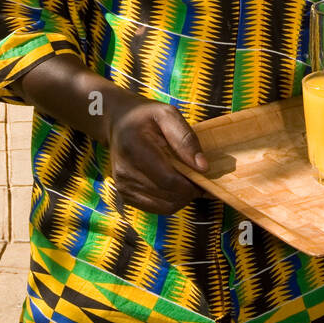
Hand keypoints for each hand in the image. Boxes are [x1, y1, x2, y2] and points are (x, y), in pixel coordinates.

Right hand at [108, 94, 208, 215]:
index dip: (191, 184)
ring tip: (189, 182)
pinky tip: (176, 187)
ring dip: (181, 198)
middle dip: (189, 192)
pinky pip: (155, 208)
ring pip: (163, 206)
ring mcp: (123, 186)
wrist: (119, 123)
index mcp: (134, 148)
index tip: (204, 176)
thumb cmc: (146, 116)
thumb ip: (186, 138)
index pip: (168, 179)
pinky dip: (170, 201)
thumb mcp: (168, 114)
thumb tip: (202, 167)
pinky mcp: (125, 194)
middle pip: (167, 196)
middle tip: (200, 179)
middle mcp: (125, 171)